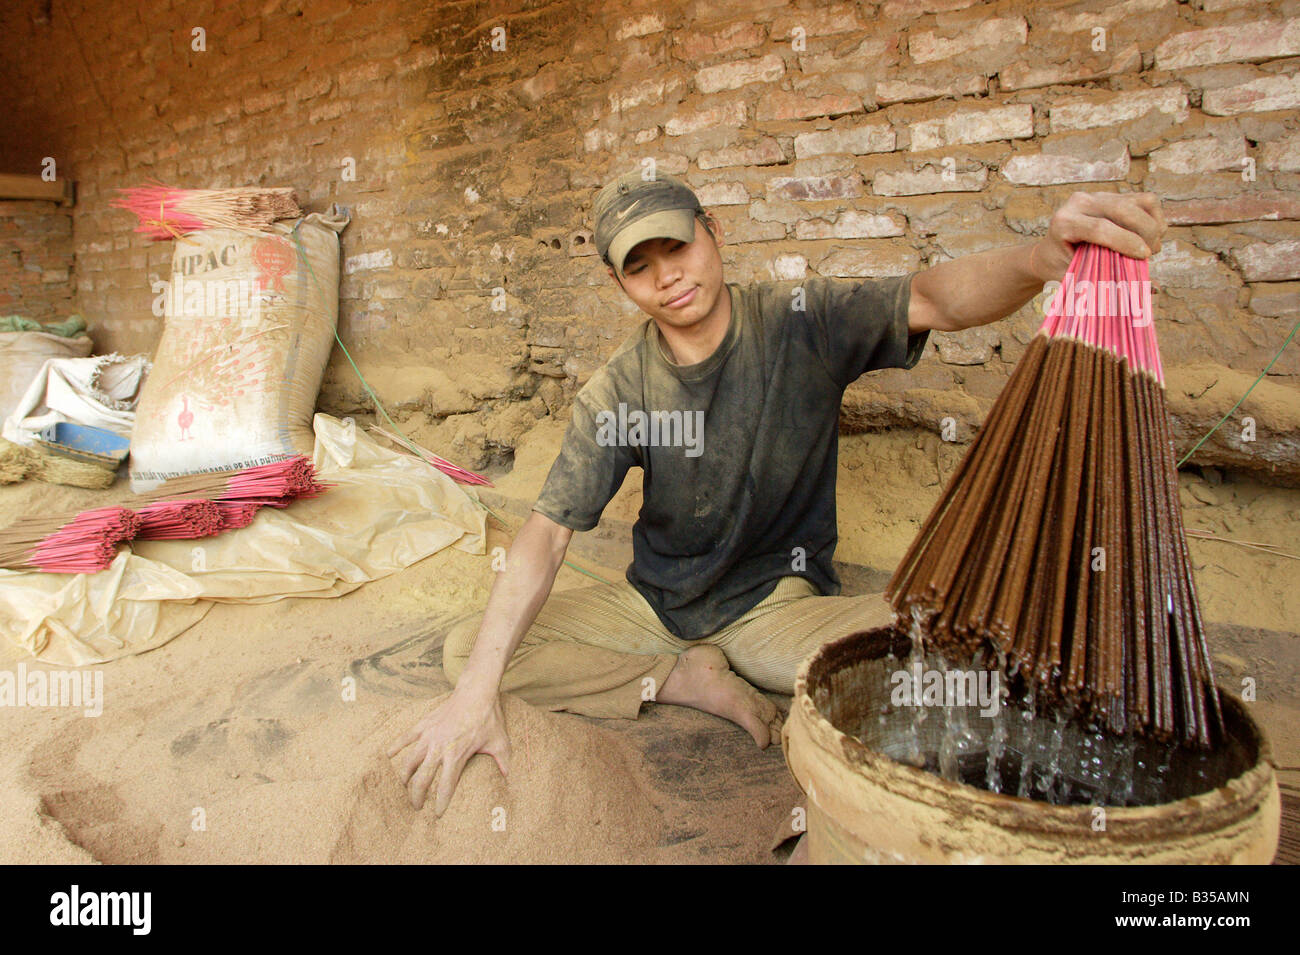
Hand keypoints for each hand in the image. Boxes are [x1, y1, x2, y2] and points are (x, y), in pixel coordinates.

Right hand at [387, 689, 510, 813]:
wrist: (477, 692)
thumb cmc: (489, 717)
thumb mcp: (500, 742)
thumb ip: (503, 761)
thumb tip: (509, 777)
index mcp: (457, 755)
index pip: (445, 787)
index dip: (440, 803)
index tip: (437, 815)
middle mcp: (439, 748)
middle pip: (421, 779)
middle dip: (416, 796)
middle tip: (416, 806)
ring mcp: (429, 736)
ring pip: (409, 761)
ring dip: (404, 777)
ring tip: (403, 787)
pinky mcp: (424, 724)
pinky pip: (405, 737)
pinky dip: (395, 746)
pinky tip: (388, 755)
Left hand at [1030, 191, 1167, 281]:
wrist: (1050, 253)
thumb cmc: (1062, 270)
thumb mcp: (1077, 279)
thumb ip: (1108, 283)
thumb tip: (1153, 290)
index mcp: (1064, 223)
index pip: (1099, 228)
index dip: (1126, 242)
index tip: (1144, 257)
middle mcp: (1079, 203)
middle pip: (1124, 209)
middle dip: (1146, 233)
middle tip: (1149, 255)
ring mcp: (1097, 195)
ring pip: (1141, 203)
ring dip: (1154, 227)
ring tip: (1151, 248)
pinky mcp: (1114, 195)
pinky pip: (1146, 201)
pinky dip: (1155, 219)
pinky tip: (1149, 237)